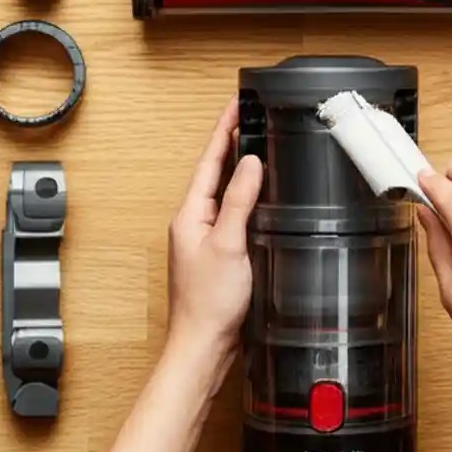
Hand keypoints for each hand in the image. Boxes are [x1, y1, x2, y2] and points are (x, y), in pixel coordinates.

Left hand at [168, 96, 263, 361]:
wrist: (204, 346)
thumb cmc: (210, 304)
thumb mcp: (228, 244)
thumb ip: (238, 201)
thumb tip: (251, 163)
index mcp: (190, 214)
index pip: (210, 161)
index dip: (224, 130)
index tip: (237, 104)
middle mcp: (193, 223)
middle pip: (215, 172)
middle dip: (232, 142)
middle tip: (250, 115)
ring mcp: (205, 239)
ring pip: (224, 193)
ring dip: (239, 168)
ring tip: (257, 143)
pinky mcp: (218, 255)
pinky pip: (232, 214)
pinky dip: (246, 198)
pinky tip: (261, 197)